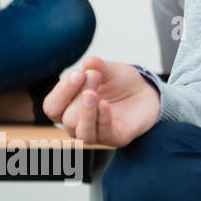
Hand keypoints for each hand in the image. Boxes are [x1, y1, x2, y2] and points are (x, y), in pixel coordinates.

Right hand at [41, 55, 160, 146]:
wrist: (147, 91)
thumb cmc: (120, 82)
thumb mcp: (110, 70)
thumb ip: (98, 67)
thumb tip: (88, 62)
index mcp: (68, 107)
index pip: (52, 106)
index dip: (61, 91)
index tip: (78, 74)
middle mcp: (77, 123)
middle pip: (66, 117)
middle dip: (77, 95)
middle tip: (93, 76)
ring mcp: (96, 133)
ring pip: (80, 131)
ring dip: (85, 112)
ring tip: (92, 94)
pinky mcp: (115, 139)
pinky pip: (102, 134)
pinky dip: (102, 118)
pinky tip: (105, 104)